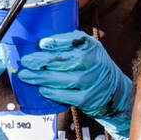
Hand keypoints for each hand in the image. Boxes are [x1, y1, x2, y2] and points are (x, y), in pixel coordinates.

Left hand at [11, 29, 133, 138]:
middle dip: (43, 61)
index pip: (75, 41)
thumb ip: (67, 45)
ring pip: (67, 79)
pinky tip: (42, 90)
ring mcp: (93, 81)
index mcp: (92, 45)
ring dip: (44, 78)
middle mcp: (95, 62)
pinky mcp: (89, 98)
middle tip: (26, 61)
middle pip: (67, 61)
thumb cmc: (92, 66)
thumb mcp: (86, 49)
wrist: (114, 89)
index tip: (40, 44)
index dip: (57, 42)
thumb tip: (34, 45)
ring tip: (26, 76)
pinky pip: (69, 96)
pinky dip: (54, 93)